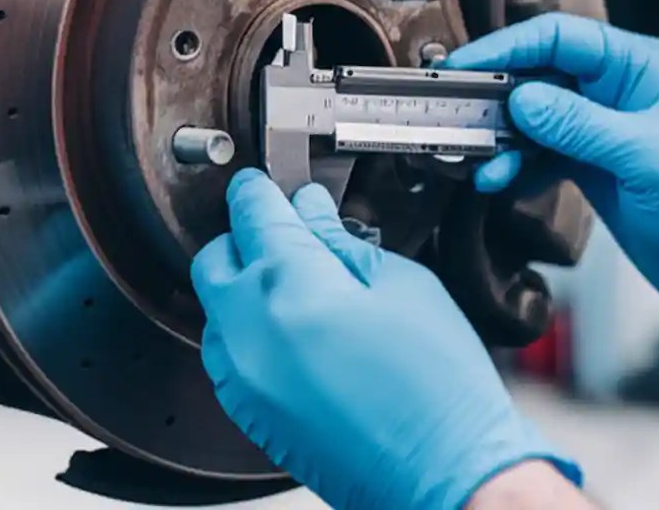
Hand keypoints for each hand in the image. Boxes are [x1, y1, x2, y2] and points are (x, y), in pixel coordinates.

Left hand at [192, 169, 579, 508]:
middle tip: (289, 235)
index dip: (259, 189)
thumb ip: (342, 242)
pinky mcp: (246, 410)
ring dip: (244, 286)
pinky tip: (295, 333)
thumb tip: (312, 213)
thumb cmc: (437, 387)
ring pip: (215, 306)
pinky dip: (247, 330)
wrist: (443, 474)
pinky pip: (225, 352)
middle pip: (216, 256)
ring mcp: (241, 375)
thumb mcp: (402, 285)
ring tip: (300, 288)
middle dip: (245, 237)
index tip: (265, 183)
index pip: (251, 213)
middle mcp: (248, 328)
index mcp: (288, 284)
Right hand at [442, 12, 658, 347]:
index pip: (561, 39)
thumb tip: (522, 99)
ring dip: (501, 141)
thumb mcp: (648, 157)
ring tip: (483, 165)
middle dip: (495, 99)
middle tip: (459, 119)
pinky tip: (500, 182)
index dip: (508, 48)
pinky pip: (536, 156)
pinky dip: (514, 167)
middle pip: (536, 77)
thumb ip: (581, 126)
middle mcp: (613, 91)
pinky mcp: (587, 166)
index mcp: (638, 68)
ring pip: (529, 120)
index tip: (466, 66)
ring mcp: (597, 130)